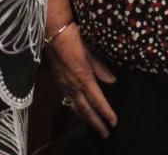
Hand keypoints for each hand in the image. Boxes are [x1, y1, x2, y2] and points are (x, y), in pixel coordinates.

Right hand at [45, 23, 118, 137]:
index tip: (114, 122)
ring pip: (75, 106)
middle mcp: (73, 85)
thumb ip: (100, 68)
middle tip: (105, 134)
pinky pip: (68, 99)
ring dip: (85, 118)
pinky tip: (77, 110)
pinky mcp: (58, 80)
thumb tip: (112, 81)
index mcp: (84, 78)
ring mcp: (64, 84)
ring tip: (92, 126)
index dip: (106, 113)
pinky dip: (74, 108)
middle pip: (86, 109)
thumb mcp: (90, 52)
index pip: (97, 100)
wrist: (53, 33)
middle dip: (96, 122)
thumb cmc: (74, 39)